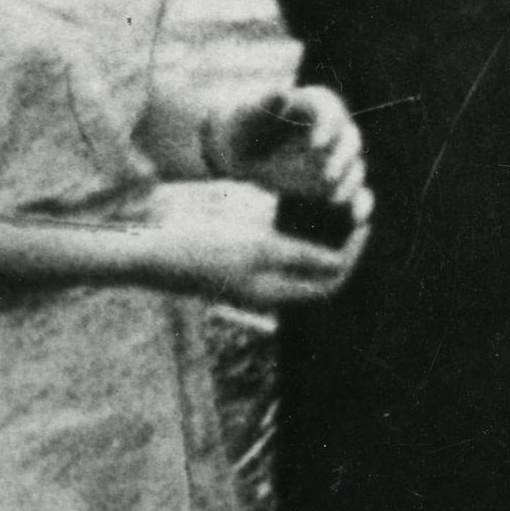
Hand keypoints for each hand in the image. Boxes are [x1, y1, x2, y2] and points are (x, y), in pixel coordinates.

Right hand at [153, 218, 365, 312]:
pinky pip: (278, 261)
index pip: (330, 282)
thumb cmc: (200, 246)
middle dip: (342, 252)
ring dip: (320, 247)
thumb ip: (300, 256)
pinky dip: (296, 243)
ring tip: (333, 216)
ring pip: (299, 270)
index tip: (363, 222)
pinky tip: (296, 217)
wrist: (146, 252)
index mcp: (273, 293)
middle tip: (354, 217)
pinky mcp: (235, 270)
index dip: (352, 255)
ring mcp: (248, 283)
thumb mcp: (256, 247)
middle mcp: (264, 293)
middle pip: (318, 279)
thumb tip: (340, 265)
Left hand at [213, 86, 367, 210]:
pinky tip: (357, 219)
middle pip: (349, 142)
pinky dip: (359, 205)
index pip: (331, 112)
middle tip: (325, 177)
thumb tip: (282, 92)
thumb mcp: (246, 117)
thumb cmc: (243, 128)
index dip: (328, 127)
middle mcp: (334, 130)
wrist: (242, 150)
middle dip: (342, 160)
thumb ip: (262, 106)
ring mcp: (337, 157)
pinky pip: (355, 193)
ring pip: (354, 168)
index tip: (314, 145)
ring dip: (350, 184)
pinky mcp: (335, 182)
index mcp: (317, 105)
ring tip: (333, 201)